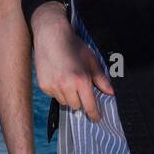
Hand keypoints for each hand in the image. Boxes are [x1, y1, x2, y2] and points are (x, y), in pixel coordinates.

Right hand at [31, 2, 113, 120]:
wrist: (51, 35)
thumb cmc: (73, 45)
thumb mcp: (91, 59)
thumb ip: (101, 78)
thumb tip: (110, 92)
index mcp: (81, 80)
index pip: (89, 106)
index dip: (94, 114)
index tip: (96, 118)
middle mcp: (66, 86)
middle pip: (76, 106)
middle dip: (81, 101)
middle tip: (81, 90)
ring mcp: (53, 86)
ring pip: (64, 102)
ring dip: (69, 97)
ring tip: (69, 81)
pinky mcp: (43, 85)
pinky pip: (54, 96)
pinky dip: (58, 91)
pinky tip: (59, 77)